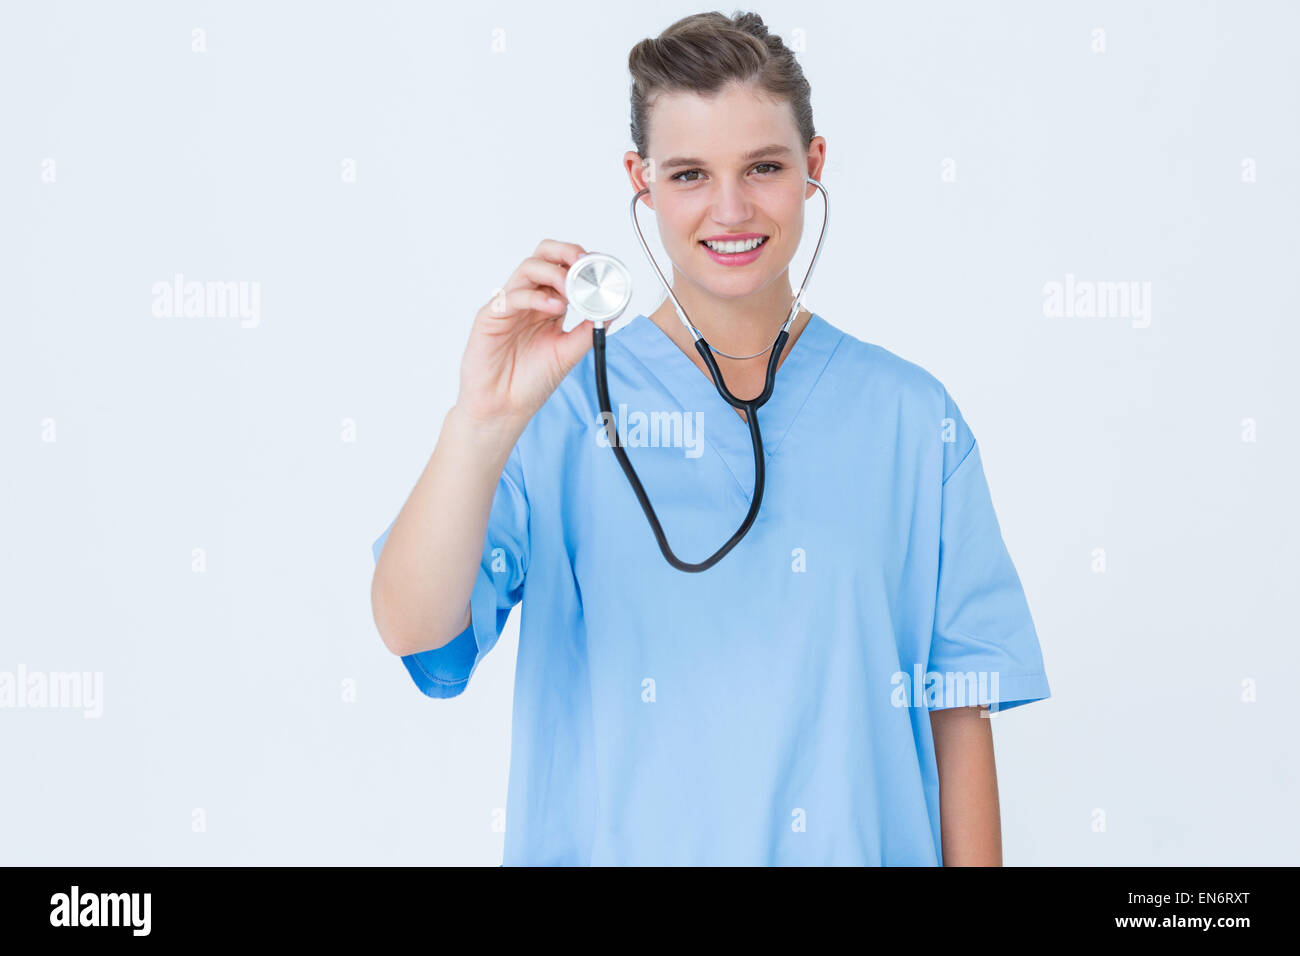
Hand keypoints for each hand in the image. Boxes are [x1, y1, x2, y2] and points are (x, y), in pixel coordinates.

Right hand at [456, 239, 595, 427]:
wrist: (503, 408)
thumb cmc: (530, 382)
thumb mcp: (569, 353)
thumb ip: (589, 330)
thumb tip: (613, 309)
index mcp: (548, 305)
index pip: (565, 269)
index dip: (584, 263)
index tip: (604, 268)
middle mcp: (529, 300)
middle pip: (543, 256)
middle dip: (566, 252)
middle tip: (586, 263)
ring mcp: (509, 306)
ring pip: (528, 268)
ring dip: (554, 273)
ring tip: (572, 291)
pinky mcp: (490, 317)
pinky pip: (511, 296)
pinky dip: (535, 297)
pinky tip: (554, 307)